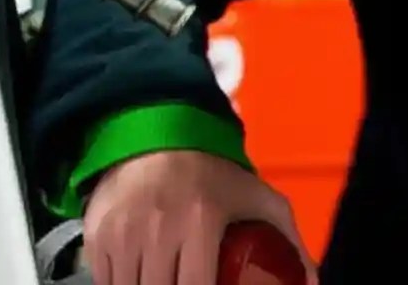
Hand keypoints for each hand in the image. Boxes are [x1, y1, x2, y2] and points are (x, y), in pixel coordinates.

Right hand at [82, 150, 317, 284]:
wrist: (160, 137)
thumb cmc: (214, 176)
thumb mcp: (259, 200)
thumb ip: (289, 240)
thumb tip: (311, 281)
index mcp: (200, 222)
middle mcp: (157, 230)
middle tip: (190, 283)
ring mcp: (122, 234)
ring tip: (169, 279)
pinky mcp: (96, 236)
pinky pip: (104, 281)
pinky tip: (142, 280)